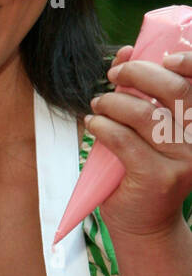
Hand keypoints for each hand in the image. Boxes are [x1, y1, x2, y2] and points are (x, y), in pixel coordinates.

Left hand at [87, 45, 191, 238]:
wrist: (145, 224)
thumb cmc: (145, 170)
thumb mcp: (148, 128)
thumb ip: (143, 91)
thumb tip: (125, 51)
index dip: (188, 62)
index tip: (162, 58)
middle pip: (173, 90)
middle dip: (138, 75)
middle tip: (113, 77)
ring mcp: (181, 159)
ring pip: (143, 114)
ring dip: (112, 104)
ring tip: (98, 106)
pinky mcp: (157, 176)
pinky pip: (124, 140)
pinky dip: (102, 127)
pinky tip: (93, 125)